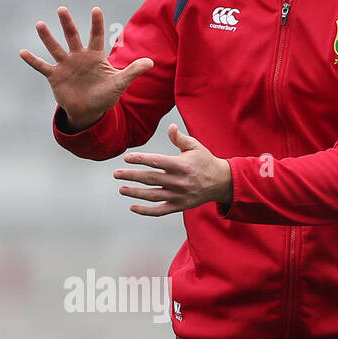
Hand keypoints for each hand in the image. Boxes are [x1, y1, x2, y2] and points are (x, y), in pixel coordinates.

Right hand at [19, 6, 154, 129]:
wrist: (89, 111)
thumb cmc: (105, 95)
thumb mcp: (119, 83)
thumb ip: (132, 71)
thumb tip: (151, 62)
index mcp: (95, 56)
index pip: (96, 36)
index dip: (96, 24)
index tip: (96, 9)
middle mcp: (78, 57)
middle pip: (72, 37)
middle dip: (67, 24)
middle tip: (62, 9)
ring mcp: (65, 65)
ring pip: (55, 48)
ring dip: (47, 37)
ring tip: (40, 24)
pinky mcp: (55, 76)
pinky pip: (42, 66)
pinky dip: (33, 60)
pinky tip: (22, 52)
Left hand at [113, 123, 232, 215]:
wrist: (221, 182)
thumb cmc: (205, 162)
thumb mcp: (195, 146)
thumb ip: (180, 138)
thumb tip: (170, 127)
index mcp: (182, 165)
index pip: (157, 162)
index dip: (140, 159)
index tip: (126, 158)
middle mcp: (179, 181)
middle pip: (150, 179)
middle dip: (131, 176)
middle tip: (116, 174)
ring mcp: (179, 196)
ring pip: (152, 196)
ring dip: (135, 193)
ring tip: (121, 189)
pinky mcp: (179, 206)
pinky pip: (160, 210)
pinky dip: (146, 211)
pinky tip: (133, 207)